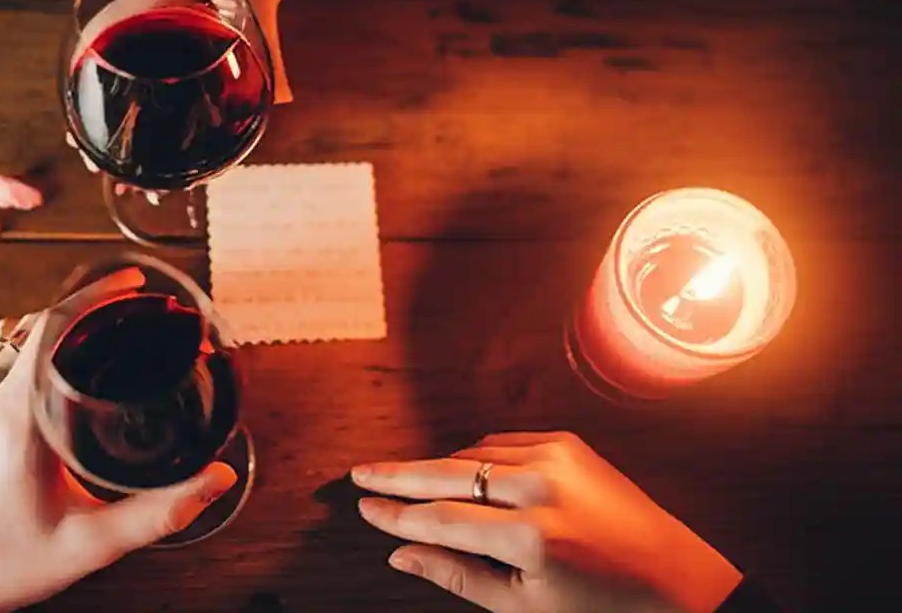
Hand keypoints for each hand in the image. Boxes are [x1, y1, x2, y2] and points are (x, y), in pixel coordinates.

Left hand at [0, 270, 236, 612]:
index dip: (97, 295)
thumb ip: (158, 511)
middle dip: (83, 311)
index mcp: (13, 422)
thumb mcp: (89, 544)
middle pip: (34, 323)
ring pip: (5, 334)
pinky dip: (14, 348)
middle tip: (126, 317)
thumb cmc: (0, 567)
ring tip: (87, 340)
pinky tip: (39, 368)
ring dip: (45, 328)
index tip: (133, 283)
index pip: (53, 325)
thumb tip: (216, 478)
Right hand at [352, 432, 740, 612]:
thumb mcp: (524, 606)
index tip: (364, 508)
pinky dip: (476, 456)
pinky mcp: (569, 443)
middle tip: (361, 474)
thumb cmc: (601, 606)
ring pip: (472, 453)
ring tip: (407, 483)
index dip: (395, 515)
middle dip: (398, 474)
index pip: (440, 518)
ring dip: (439, 467)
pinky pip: (503, 442)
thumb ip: (457, 575)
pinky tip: (461, 473)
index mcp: (531, 535)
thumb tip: (400, 555)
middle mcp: (541, 486)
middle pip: (447, 472)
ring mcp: (557, 457)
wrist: (676, 582)